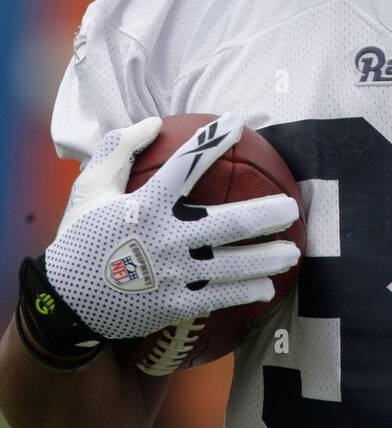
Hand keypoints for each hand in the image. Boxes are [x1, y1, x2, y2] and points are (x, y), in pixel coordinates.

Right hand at [42, 114, 299, 340]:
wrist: (62, 303)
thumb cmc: (80, 237)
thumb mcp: (89, 187)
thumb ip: (118, 149)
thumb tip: (154, 122)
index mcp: (144, 205)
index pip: (185, 166)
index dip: (212, 142)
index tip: (238, 123)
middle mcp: (164, 239)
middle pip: (228, 223)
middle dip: (266, 216)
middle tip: (291, 209)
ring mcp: (171, 275)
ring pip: (232, 265)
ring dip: (267, 259)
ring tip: (292, 253)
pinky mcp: (173, 305)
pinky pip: (218, 297)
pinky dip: (246, 292)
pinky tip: (267, 288)